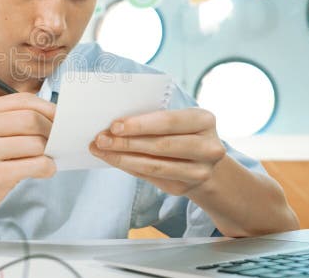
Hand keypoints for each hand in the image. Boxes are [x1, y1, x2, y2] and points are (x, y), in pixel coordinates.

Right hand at [0, 92, 56, 220]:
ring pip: (36, 143)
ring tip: (46, 158)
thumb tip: (57, 119)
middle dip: (52, 131)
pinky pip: (36, 165)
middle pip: (32, 119)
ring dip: (50, 152)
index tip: (60, 121)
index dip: (49, 109)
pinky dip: (47, 168)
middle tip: (57, 142)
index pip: (24, 100)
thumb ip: (15, 121)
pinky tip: (43, 171)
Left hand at [89, 108, 225, 195]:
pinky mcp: (184, 188)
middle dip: (126, 143)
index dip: (140, 125)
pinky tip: (112, 159)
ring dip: (122, 158)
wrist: (203, 162)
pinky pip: (150, 177)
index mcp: (205, 121)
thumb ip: (151, 121)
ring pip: (153, 165)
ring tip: (101, 150)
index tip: (114, 126)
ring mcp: (199, 171)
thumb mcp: (176, 120)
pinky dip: (128, 167)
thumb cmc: (181, 133)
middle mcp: (208, 148)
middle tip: (101, 139)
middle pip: (160, 146)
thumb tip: (112, 126)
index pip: (168, 122)